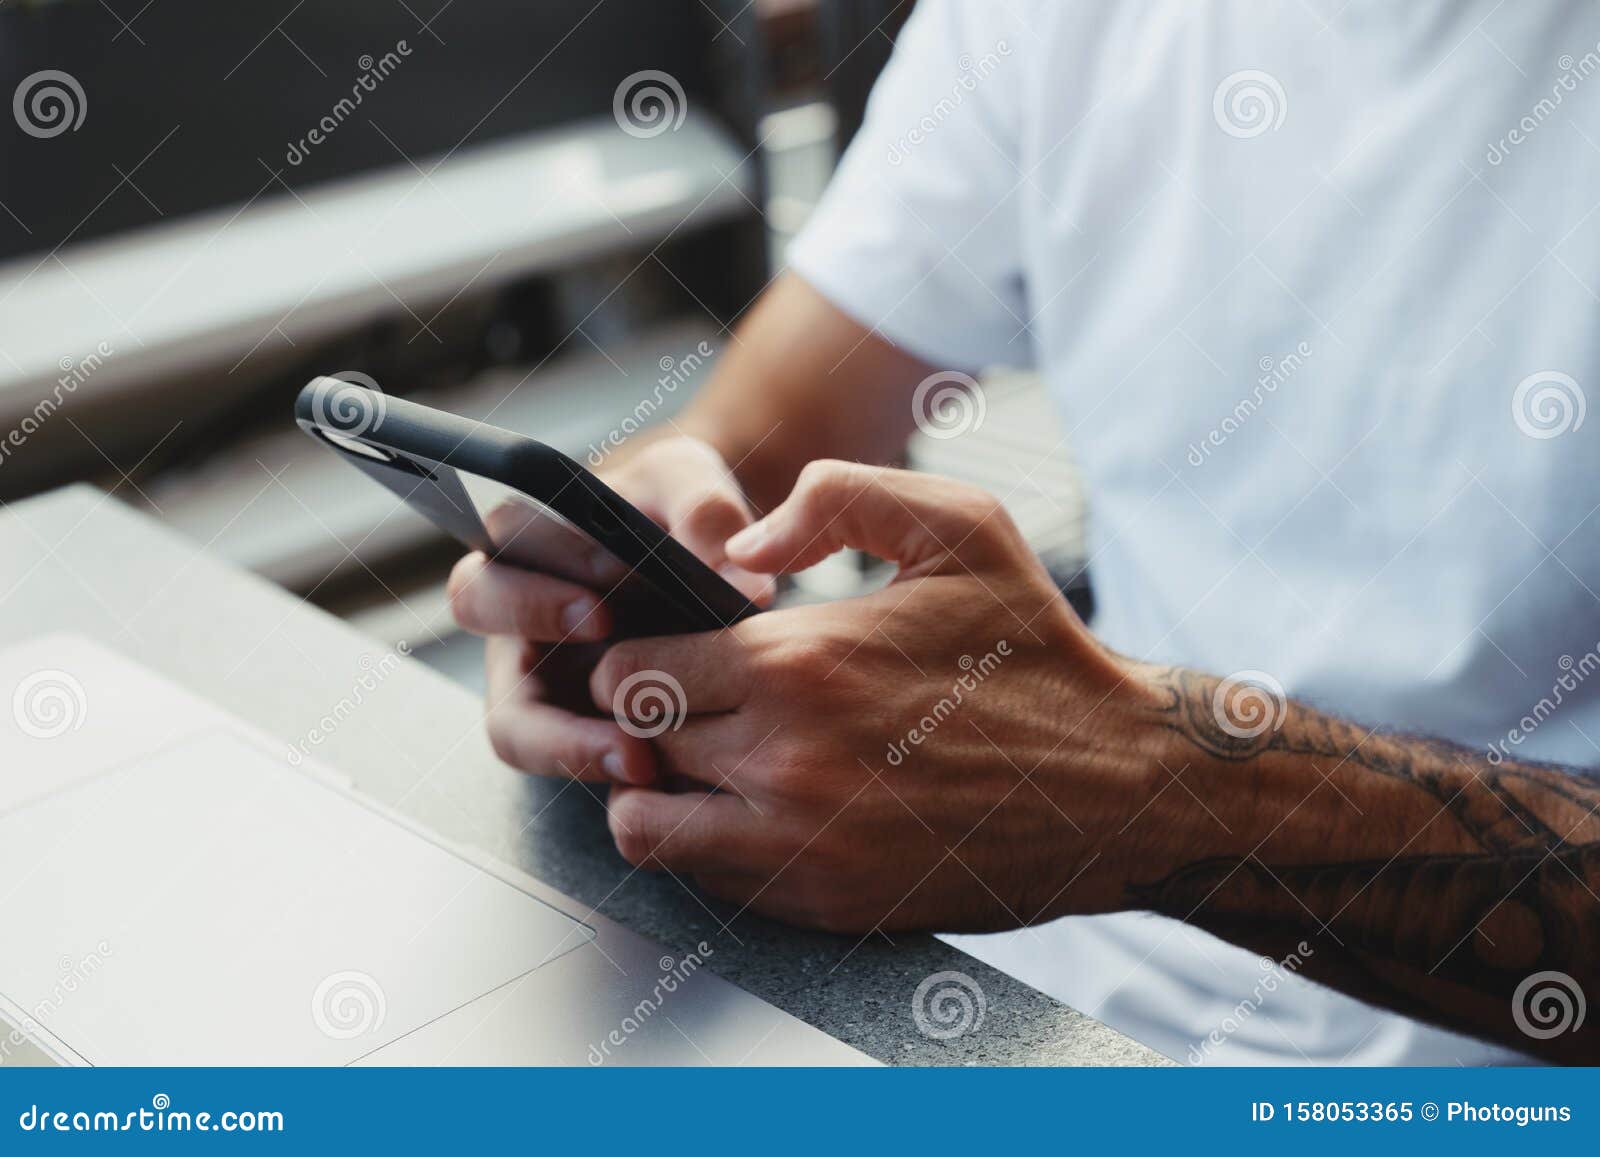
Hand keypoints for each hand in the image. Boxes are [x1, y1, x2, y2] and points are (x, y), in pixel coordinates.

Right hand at [448, 435, 772, 785]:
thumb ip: (708, 512)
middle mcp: (516, 598)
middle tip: (604, 626)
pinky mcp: (563, 719)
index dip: (549, 545)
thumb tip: (743, 583)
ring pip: (508, 715)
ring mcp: (533, 667)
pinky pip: (554, 755)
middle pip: (475, 604)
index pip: (505, 532)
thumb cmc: (678, 508)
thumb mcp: (694, 486)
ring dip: (560, 738)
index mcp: (535, 530)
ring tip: (635, 751)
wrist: (700, 554)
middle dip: (532, 614)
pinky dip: (593, 763)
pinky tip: (652, 766)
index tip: (613, 570)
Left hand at [591, 461, 1171, 933]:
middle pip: (634, 745)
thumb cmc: (1035, 652)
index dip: (640, 656)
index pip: (629, 673)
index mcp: (795, 663)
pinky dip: (716, 845)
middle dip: (651, 720)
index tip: (677, 654)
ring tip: (710, 764)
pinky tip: (767, 807)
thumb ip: (836, 497)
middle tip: (696, 706)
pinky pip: (712, 880)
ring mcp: (800, 844)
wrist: (1118, 782)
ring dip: (663, 791)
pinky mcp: (826, 902)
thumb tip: (743, 541)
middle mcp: (782, 761)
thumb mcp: (959, 527)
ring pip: (649, 826)